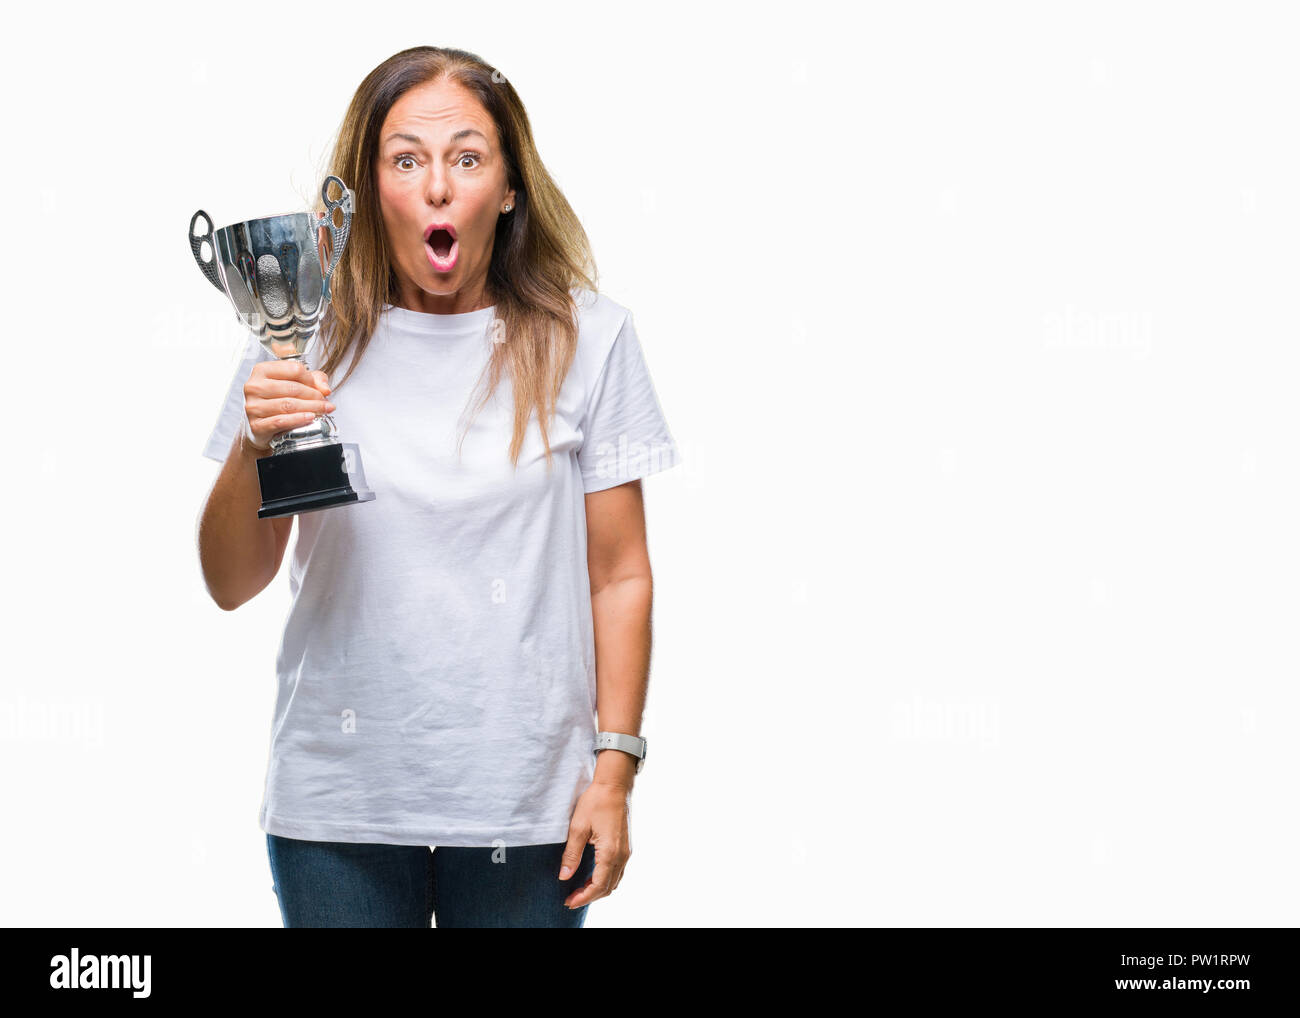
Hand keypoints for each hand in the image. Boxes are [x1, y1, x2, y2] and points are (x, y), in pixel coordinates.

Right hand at [242, 358, 334, 450]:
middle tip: (325, 402)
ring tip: (322, 410)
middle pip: (293, 388)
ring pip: (288, 405)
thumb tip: (325, 389)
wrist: (263, 426)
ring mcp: (253, 406)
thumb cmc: (278, 400)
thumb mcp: (296, 383)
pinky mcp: (256, 425)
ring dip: (311, 408)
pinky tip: (310, 418)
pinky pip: (281, 421)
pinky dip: (298, 419)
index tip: (319, 388)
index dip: (311, 379)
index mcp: (262, 370)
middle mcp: (254, 386)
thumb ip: (315, 380)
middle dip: (314, 396)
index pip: (294, 369)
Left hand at [558, 781, 630, 908]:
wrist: (615, 785)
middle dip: (590, 896)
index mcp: (610, 852)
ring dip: (598, 889)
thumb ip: (572, 854)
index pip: (598, 886)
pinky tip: (592, 876)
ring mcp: (626, 851)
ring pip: (615, 881)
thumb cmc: (596, 802)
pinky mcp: (626, 846)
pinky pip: (618, 871)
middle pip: (608, 887)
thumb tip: (564, 876)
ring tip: (580, 889)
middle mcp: (622, 855)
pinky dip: (605, 879)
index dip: (583, 897)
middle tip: (571, 898)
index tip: (568, 902)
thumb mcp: (578, 827)